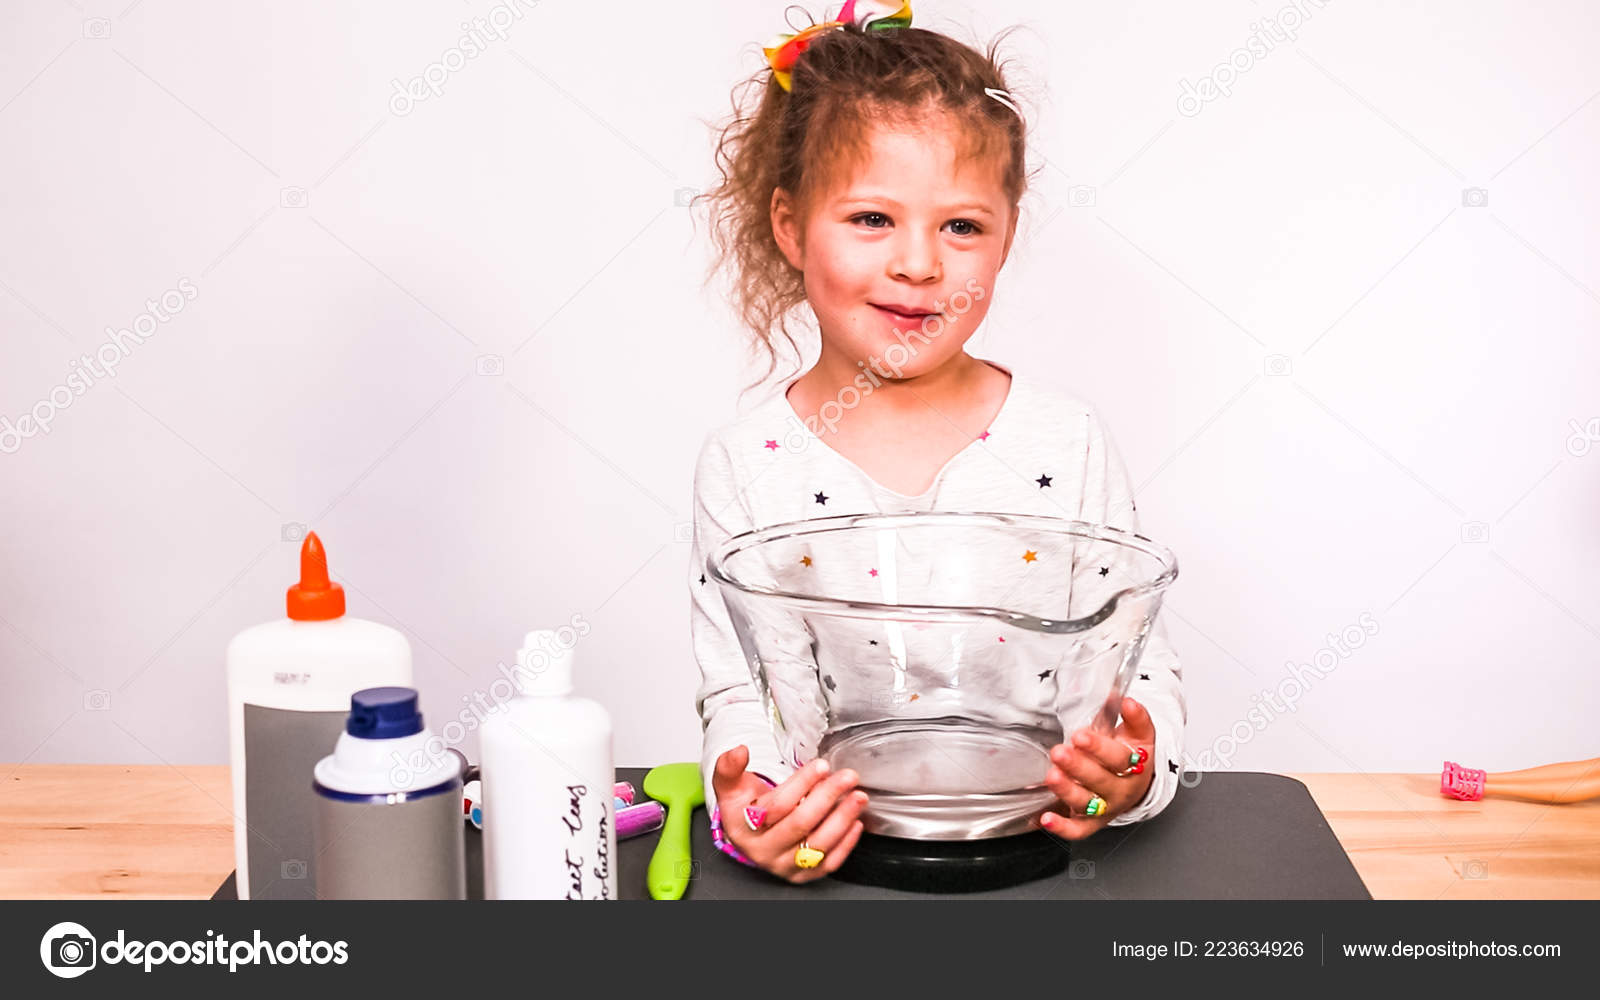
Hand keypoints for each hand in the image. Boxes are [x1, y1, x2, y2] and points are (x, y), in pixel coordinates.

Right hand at [711, 744, 867, 882]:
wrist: (752, 834)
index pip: (777, 806)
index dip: (801, 784)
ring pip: (818, 844)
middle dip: (827, 796)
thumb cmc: (745, 808)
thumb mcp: (731, 786)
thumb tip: (738, 751)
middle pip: (800, 824)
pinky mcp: (803, 874)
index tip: (821, 766)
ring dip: (843, 818)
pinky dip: (846, 843)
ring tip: (857, 797)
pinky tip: (855, 822)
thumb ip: (730, 767)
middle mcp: (764, 851)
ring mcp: (784, 865)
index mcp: (744, 829)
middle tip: (847, 777)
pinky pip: (829, 862)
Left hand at [1040, 696, 1156, 840]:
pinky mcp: (1091, 823)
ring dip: (1067, 790)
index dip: (1100, 748)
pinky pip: (1078, 830)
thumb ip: (1133, 716)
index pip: (1119, 759)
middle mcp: (1120, 790)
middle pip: (1101, 781)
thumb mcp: (1139, 734)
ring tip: (1052, 776)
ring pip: (1087, 804)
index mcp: (1135, 766)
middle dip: (1078, 766)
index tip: (1080, 735)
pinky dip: (1062, 827)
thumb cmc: (1132, 755)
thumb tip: (1125, 700)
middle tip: (1060, 753)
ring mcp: (1105, 808)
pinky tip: (1046, 818)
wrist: (1136, 784)